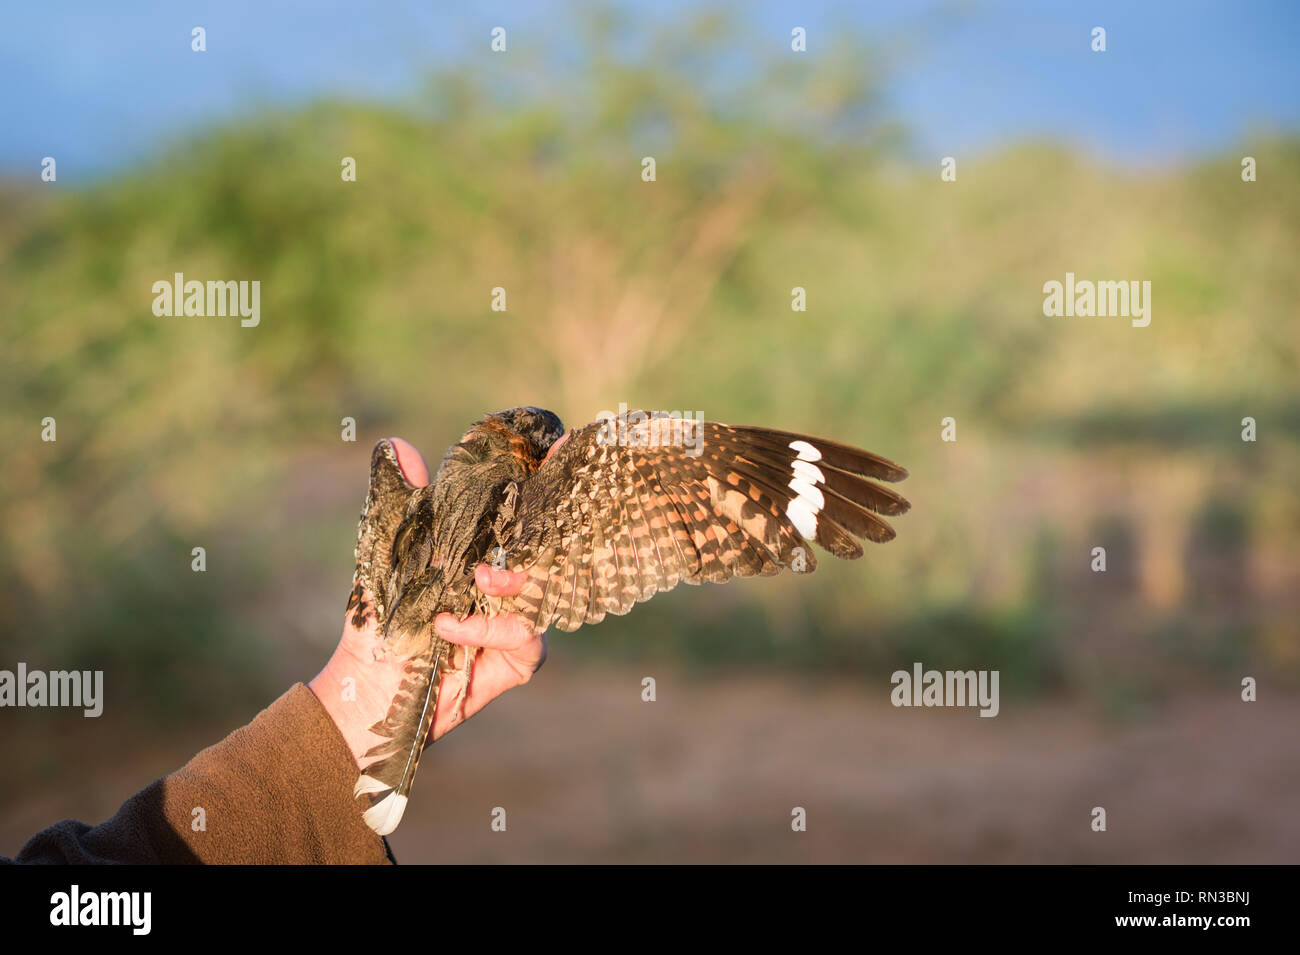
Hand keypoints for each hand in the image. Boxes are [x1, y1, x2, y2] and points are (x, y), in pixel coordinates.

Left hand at [308, 438, 547, 768]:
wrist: (367, 688)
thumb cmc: (375, 619)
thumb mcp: (386, 553)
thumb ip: (401, 502)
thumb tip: (398, 444)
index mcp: (482, 551)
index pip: (520, 514)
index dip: (545, 483)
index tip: (562, 447)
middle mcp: (506, 584)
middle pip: (543, 549)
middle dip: (542, 531)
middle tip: (519, 523)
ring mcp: (515, 620)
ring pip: (540, 592)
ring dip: (509, 583)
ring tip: (477, 581)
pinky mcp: (517, 660)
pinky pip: (526, 638)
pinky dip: (488, 630)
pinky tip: (450, 627)